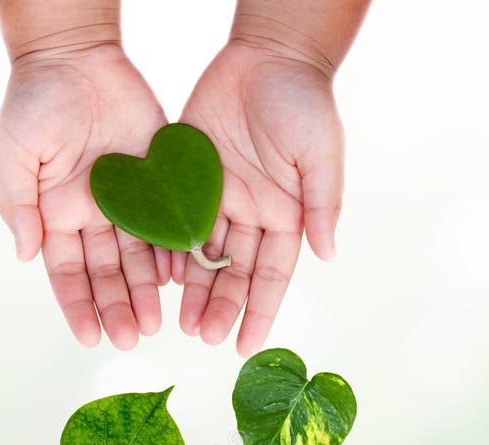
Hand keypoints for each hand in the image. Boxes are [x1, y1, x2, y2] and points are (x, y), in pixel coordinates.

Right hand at [0, 44, 168, 348]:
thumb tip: (24, 254)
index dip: (78, 306)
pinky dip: (171, 253)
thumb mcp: (15, 153)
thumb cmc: (36, 102)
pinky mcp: (156, 183)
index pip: (68, 274)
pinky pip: (166, 225)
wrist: (77, 56)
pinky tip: (177, 279)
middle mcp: (93, 218)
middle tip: (133, 339)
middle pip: (107, 274)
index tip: (89, 338)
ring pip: (139, 259)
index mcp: (57, 217)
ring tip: (157, 323)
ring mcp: (126, 203)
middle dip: (118, 308)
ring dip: (146, 292)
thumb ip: (19, 204)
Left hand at [175, 42, 343, 355]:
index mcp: (284, 218)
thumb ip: (321, 204)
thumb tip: (327, 254)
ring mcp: (219, 200)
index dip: (260, 312)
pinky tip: (161, 276)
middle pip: (234, 274)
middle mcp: (251, 217)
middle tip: (203, 337)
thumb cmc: (304, 102)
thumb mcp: (321, 154)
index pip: (271, 277)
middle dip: (221, 307)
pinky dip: (169, 250)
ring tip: (181, 321)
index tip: (246, 345)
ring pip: (203, 256)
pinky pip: (176, 222)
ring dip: (194, 290)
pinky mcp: (189, 179)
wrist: (268, 54)